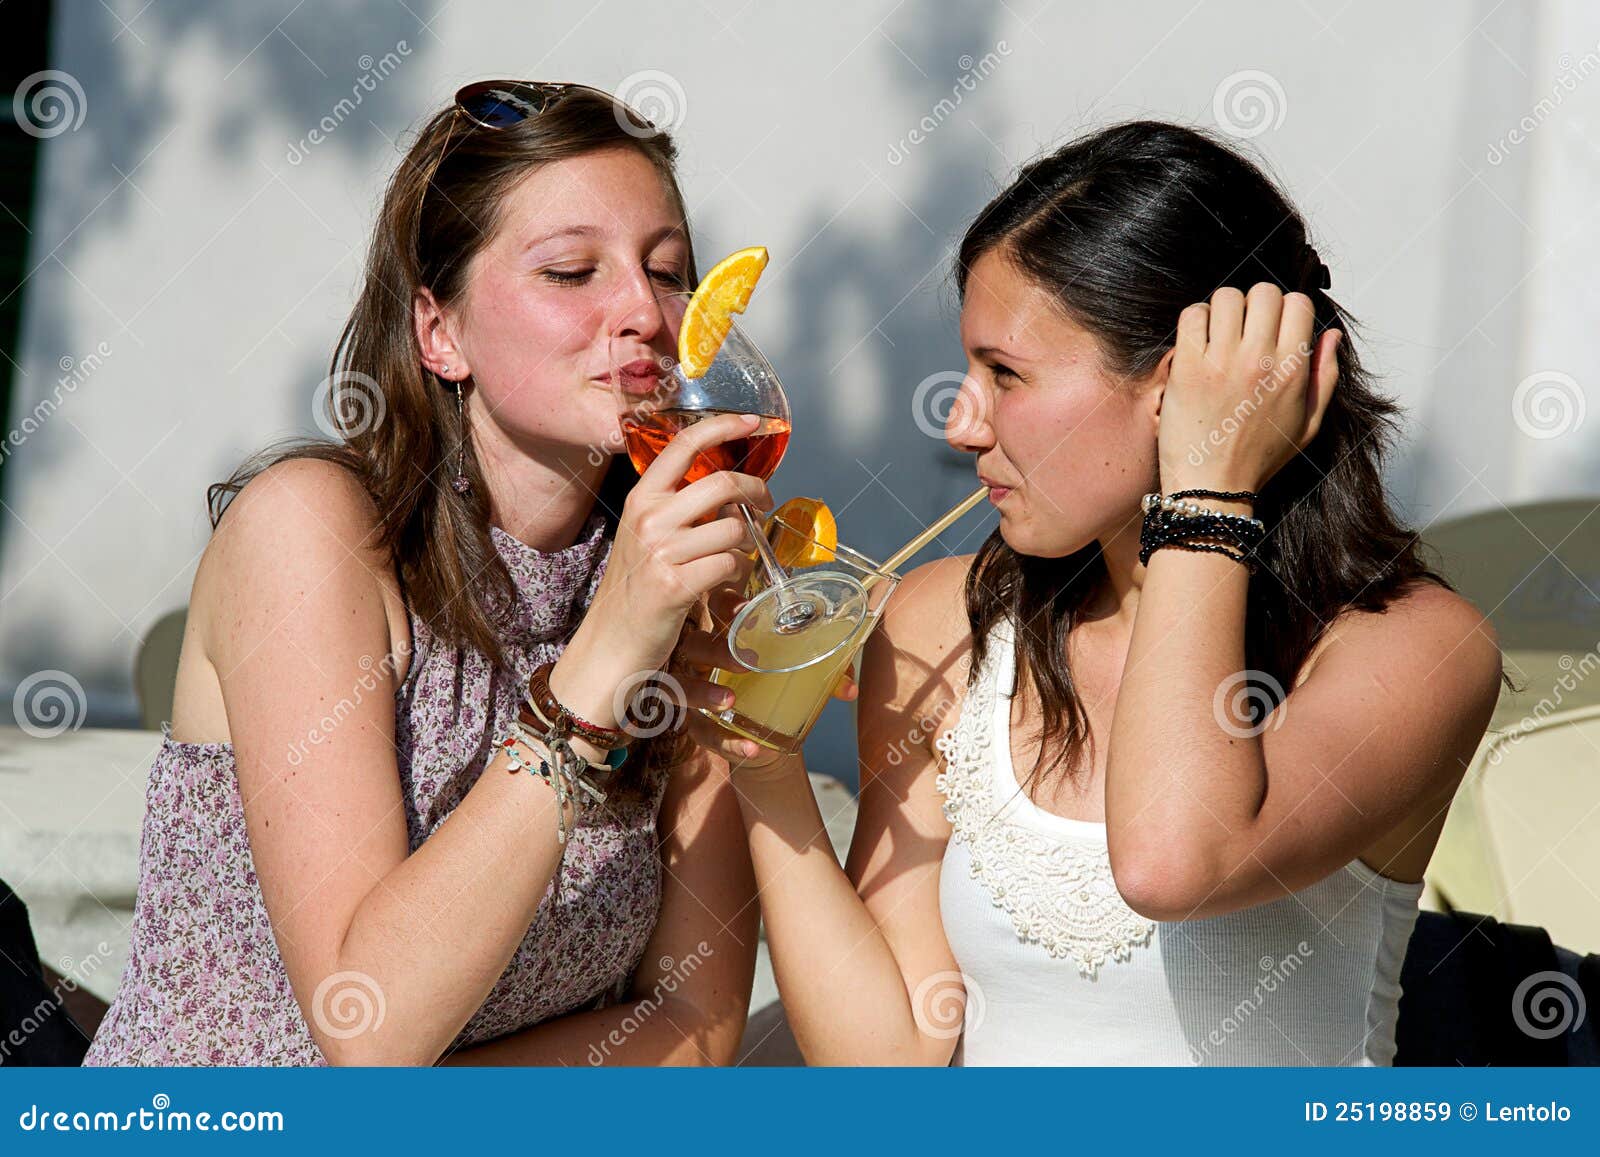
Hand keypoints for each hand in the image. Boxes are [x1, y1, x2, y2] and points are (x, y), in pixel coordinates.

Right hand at [551, 413, 769, 726]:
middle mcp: (648, 519)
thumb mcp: (645, 541)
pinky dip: (737, 573)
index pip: (682, 445)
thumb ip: (677, 512)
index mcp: (640, 501)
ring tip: (732, 561)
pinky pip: (730, 564)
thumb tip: (728, 491)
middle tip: (765, 503)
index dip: (721, 426)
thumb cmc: (634, 595)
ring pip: (733, 528)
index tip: (752, 422)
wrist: (608, 648)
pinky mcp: (675, 585)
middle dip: (756, 490)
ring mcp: (660, 552)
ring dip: (745, 546)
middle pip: (721, 482)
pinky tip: (723, 584)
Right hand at [674, 585, 857, 767]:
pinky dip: (727, 741)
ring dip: (705, 693)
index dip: (726, 605)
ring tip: (730, 702)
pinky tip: (751, 747)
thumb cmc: (781, 686)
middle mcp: (704, 659)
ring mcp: (696, 691)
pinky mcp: (699, 726)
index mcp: (729, 633)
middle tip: (746, 661)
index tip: (744, 610)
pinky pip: (703, 733)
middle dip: (716, 649)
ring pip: (683, 687)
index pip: (717, 606)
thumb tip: (848, 687)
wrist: (767, 735)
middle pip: (696, 644)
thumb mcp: (804, 673)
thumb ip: (827, 674)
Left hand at [1159, 283, 1340, 495]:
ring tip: (1218, 335)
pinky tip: (1197, 342)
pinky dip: (1194, 320)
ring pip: (1226, 296)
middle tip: (1244, 329)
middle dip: (1254, 304)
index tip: (1272, 327)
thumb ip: (1324, 375)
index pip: (1298, 303)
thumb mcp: (1308, 423)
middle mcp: (1261, 360)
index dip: (1285, 309)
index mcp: (1293, 370)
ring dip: (1222, 310)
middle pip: (1263, 292)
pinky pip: (1192, 315)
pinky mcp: (1187, 367)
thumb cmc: (1258, 457)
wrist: (1212, 486)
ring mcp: (1222, 361)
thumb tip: (1331, 335)